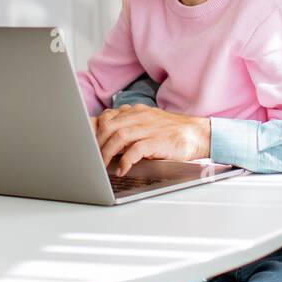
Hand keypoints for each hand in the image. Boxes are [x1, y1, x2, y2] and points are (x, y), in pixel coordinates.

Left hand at [94, 104, 210, 175]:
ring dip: (106, 153)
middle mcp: (139, 117)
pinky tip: (122, 169)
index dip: (92, 130)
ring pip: (118, 137)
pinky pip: (135, 150)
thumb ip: (127, 125)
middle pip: (108, 126)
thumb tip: (104, 137)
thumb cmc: (169, 131)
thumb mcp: (146, 123)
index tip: (84, 143)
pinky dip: (125, 161)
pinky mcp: (157, 141)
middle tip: (91, 158)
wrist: (196, 133)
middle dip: (96, 144)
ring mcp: (148, 128)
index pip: (106, 116)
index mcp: (134, 111)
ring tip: (102, 166)